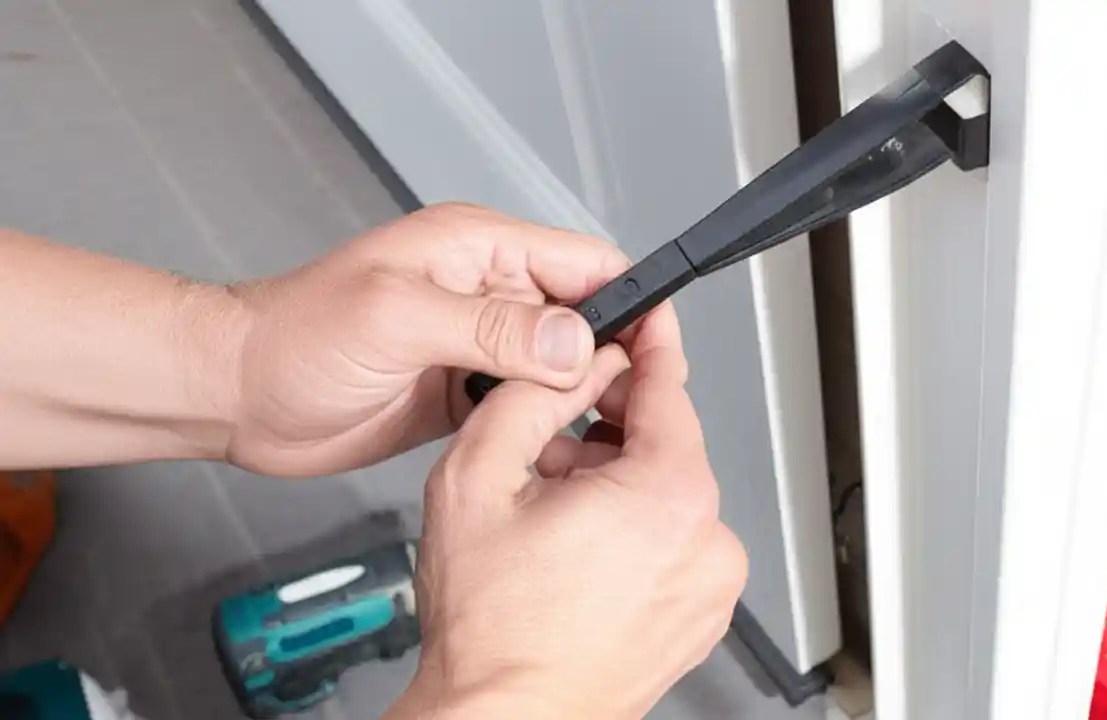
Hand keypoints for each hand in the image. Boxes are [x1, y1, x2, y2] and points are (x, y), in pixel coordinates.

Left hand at [224, 203, 628, 475]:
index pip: (582, 261)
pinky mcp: (459, 392)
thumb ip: (490, 327)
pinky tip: (544, 446)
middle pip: (581, 318)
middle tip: (625, 404)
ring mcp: (473, 345)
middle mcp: (483, 292)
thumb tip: (573, 341)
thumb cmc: (294, 338)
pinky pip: (522, 404)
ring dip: (577, 395)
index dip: (626, 298)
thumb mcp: (397, 318)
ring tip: (592, 431)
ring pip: (556, 366)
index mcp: (475, 249)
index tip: (654, 344)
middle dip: (610, 357)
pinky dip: (540, 424)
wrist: (236, 396)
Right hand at [386, 305, 747, 719]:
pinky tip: (577, 548)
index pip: (669, 385)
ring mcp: (710, 585)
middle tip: (546, 440)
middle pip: (665, 441)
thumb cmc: (492, 630)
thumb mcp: (477, 478)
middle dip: (606, 427)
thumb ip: (530, 396)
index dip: (649, 339)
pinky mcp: (699, 616)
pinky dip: (633, 529)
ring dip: (615, 481)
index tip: (645, 313)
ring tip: (549, 512)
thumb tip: (571, 363)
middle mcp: (708, 540)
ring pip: (666, 492)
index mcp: (669, 496)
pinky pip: (673, 542)